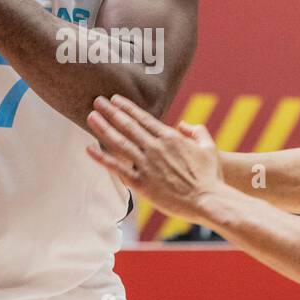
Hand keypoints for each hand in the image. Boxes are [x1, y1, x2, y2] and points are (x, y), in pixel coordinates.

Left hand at [86, 94, 221, 222]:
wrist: (208, 200)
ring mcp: (147, 165)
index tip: (115, 99)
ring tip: (90, 116)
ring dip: (103, 128)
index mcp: (170, 137)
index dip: (127, 107)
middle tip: (96, 101)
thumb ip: (197, 131)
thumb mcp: (209, 147)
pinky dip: (102, 158)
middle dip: (111, 112)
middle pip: (128, 125)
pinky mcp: (142, 183)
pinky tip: (89, 149)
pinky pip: (118, 168)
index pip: (144, 118)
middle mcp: (155, 147)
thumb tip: (184, 124)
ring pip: (120, 142)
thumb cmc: (210, 176)